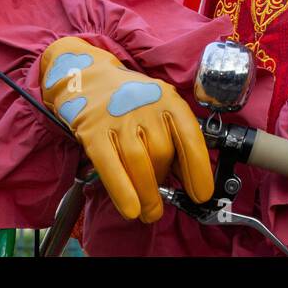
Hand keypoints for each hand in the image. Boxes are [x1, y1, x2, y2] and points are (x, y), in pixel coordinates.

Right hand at [39, 36, 213, 222]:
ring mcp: (118, 118)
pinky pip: (110, 166)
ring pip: (139, 164)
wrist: (86, 76)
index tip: (201, 194)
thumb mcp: (157, 108)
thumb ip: (172, 137)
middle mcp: (145, 106)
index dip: (198, 169)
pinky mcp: (93, 131)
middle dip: (163, 182)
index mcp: (168, 100)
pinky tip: (131, 209)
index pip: (190, 137)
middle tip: (159, 199)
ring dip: (147, 195)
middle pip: (162, 154)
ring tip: (150, 212)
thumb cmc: (129, 99)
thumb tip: (187, 178)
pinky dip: (122, 191)